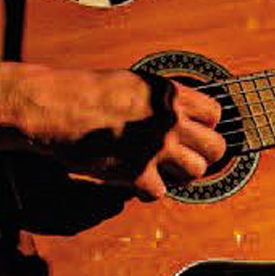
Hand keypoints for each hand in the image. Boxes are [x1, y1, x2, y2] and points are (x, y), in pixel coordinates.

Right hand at [0, 63, 226, 199]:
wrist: (58, 108)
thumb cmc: (87, 92)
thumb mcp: (134, 83)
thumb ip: (161, 100)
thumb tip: (179, 114)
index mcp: (170, 94)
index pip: (215, 114)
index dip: (206, 126)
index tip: (194, 132)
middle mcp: (171, 120)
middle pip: (216, 147)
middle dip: (203, 154)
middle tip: (185, 156)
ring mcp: (157, 148)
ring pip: (197, 171)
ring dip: (181, 174)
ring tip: (164, 170)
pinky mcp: (138, 173)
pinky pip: (161, 192)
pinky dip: (149, 191)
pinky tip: (136, 181)